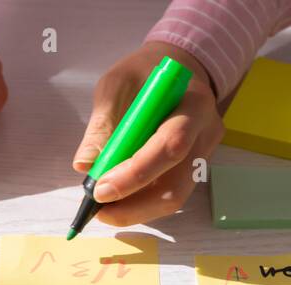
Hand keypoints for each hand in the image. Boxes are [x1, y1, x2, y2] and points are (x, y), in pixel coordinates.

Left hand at [72, 42, 222, 226]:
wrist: (178, 67)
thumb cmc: (145, 72)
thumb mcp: (117, 84)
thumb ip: (102, 122)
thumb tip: (84, 164)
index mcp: (193, 104)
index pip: (170, 146)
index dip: (135, 174)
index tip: (101, 189)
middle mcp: (206, 134)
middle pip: (176, 185)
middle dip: (134, 205)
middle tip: (100, 210)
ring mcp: (204, 154)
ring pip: (174, 198)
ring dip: (136, 211)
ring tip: (105, 209)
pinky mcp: (194, 168)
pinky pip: (170, 195)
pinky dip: (142, 205)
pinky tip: (120, 201)